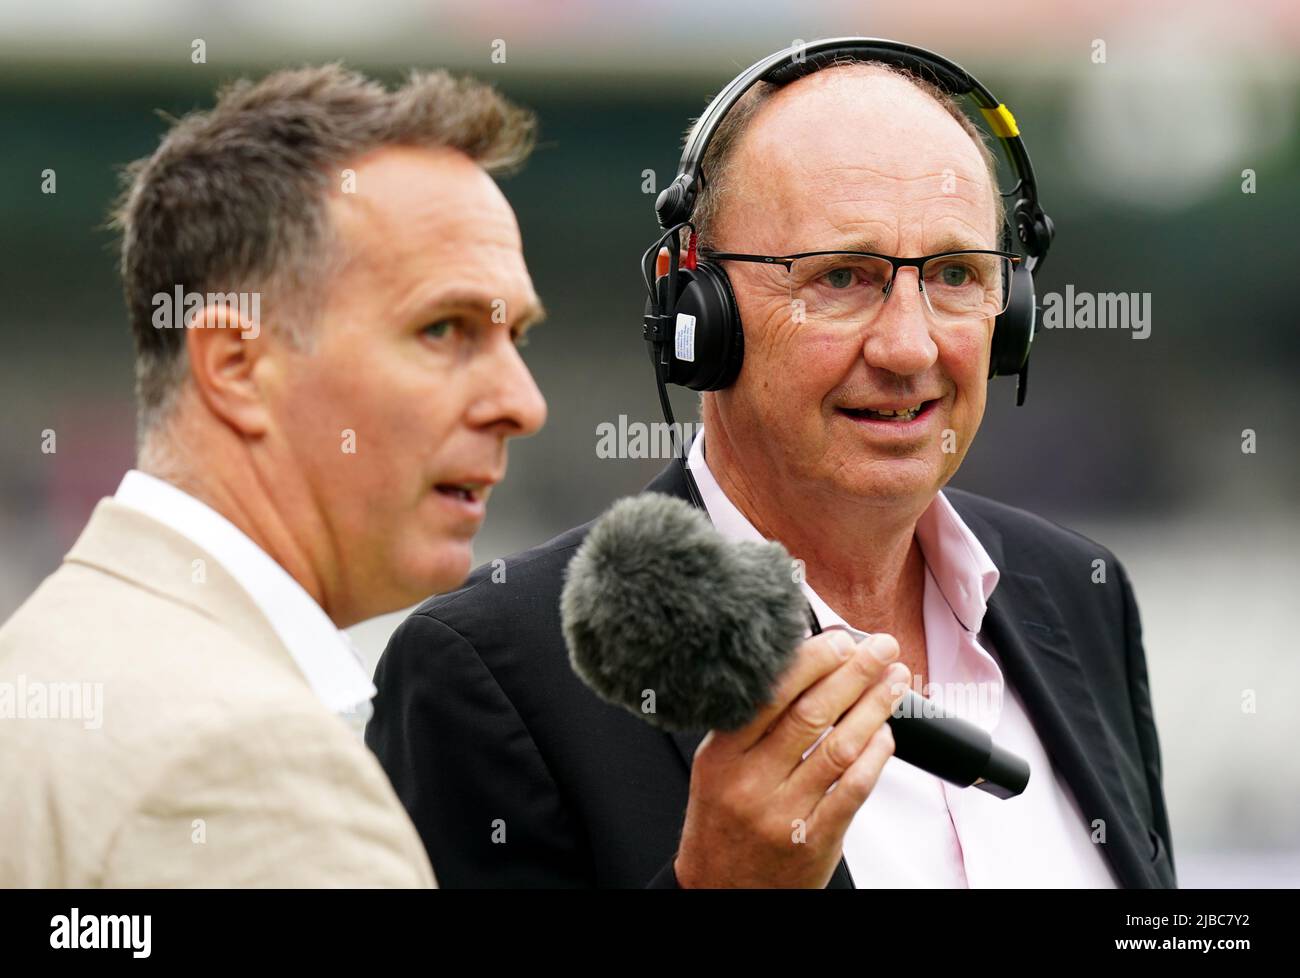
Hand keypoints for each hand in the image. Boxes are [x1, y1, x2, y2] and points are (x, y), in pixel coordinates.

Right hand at [674, 630, 909, 887]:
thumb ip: (749, 723)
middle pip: (812, 714)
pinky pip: (854, 789)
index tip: (840, 640)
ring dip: (875, 707)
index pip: (770, 695)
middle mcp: (751, 782)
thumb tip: (801, 666)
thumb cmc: (723, 821)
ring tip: (895, 682)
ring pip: (840, 747)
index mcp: (722, 755)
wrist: (723, 891)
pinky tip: (886, 733)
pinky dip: (876, 756)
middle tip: (881, 648)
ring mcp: (785, 813)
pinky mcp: (815, 839)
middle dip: (855, 673)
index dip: (812, 661)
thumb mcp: (716, 766)